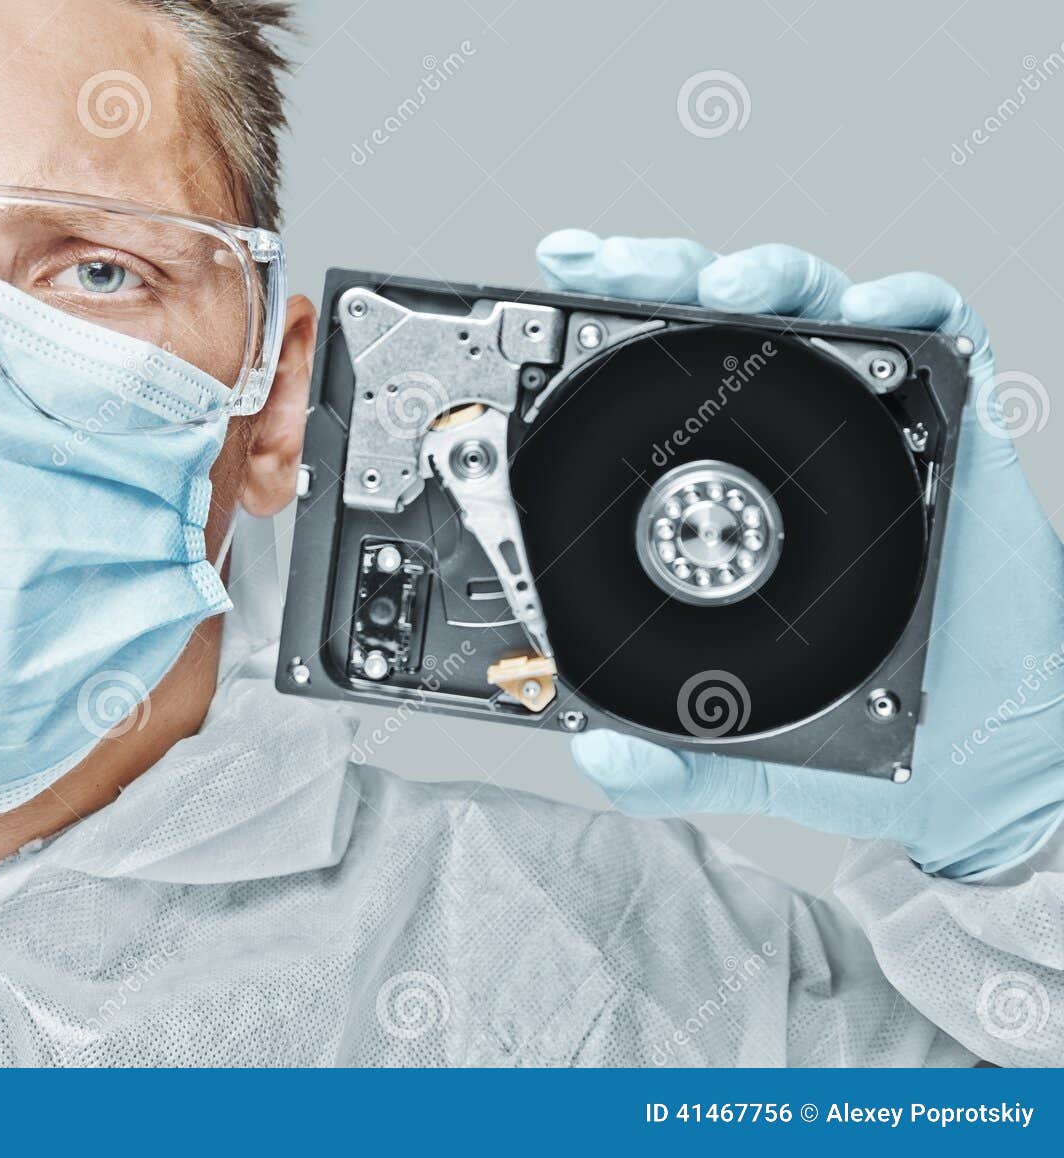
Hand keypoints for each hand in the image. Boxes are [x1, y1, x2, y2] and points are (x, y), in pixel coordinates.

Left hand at [538, 230, 1063, 877]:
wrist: (992, 757)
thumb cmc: (873, 732)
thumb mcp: (748, 749)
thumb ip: (675, 760)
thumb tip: (602, 759)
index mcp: (723, 501)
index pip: (652, 396)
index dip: (599, 344)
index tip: (542, 309)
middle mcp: (789, 450)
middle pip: (715, 330)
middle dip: (654, 279)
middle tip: (598, 268)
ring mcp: (869, 430)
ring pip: (813, 309)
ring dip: (763, 277)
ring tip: (717, 285)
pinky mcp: (956, 428)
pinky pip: (942, 331)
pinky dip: (907, 300)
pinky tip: (867, 306)